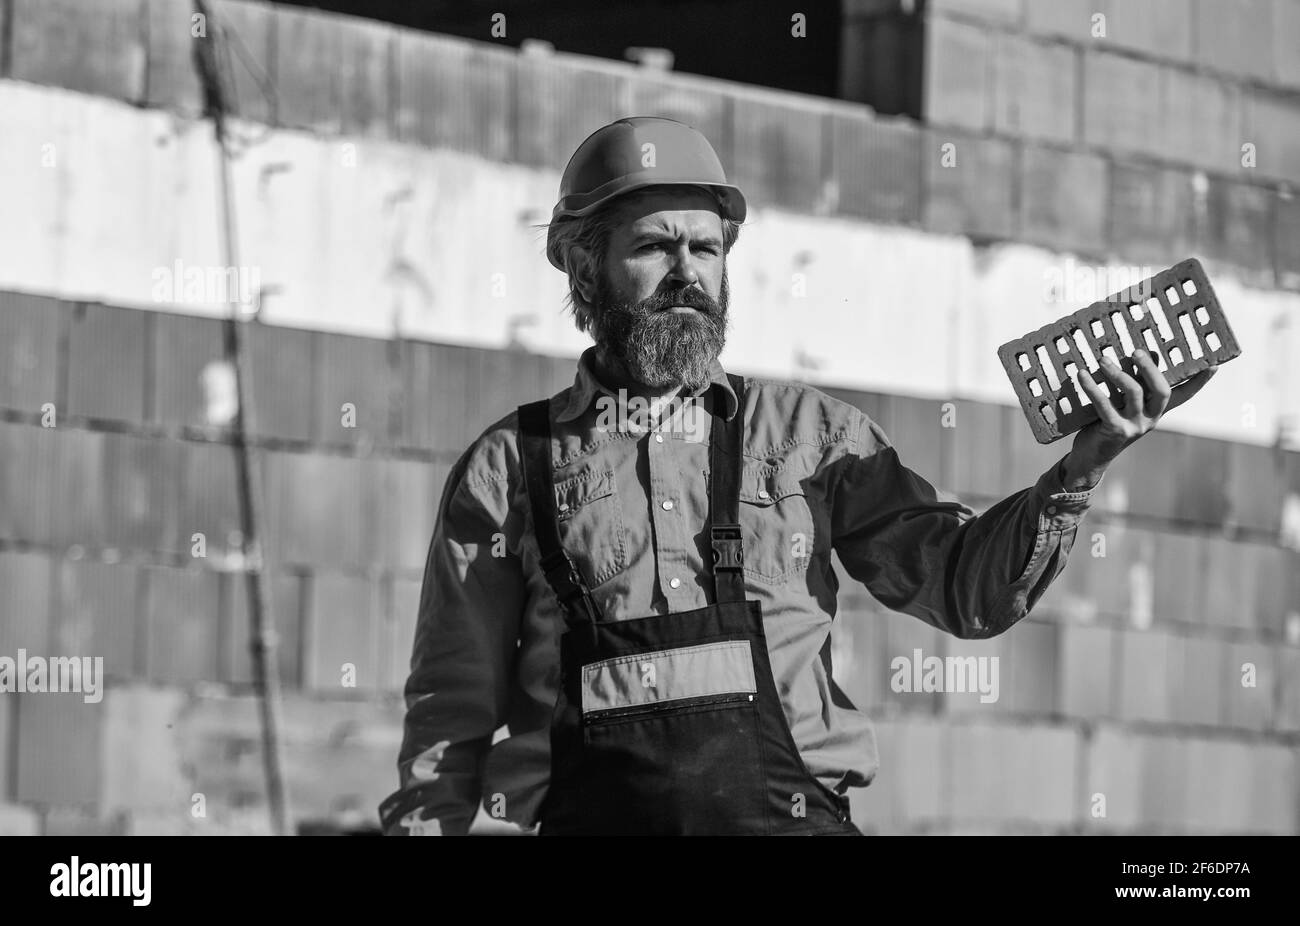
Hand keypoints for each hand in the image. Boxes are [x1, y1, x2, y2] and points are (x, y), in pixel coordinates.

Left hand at [1060, 349, 1217, 491]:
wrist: (1090, 458)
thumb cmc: (1106, 424)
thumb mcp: (1124, 405)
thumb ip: (1134, 384)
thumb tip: (1141, 353)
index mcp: (1157, 411)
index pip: (1184, 395)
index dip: (1199, 381)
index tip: (1214, 365)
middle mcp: (1151, 418)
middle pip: (1162, 390)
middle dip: (1150, 368)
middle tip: (1136, 351)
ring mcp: (1134, 425)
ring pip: (1134, 392)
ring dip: (1117, 372)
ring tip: (1102, 359)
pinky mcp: (1114, 429)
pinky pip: (1104, 404)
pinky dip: (1092, 388)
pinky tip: (1082, 375)